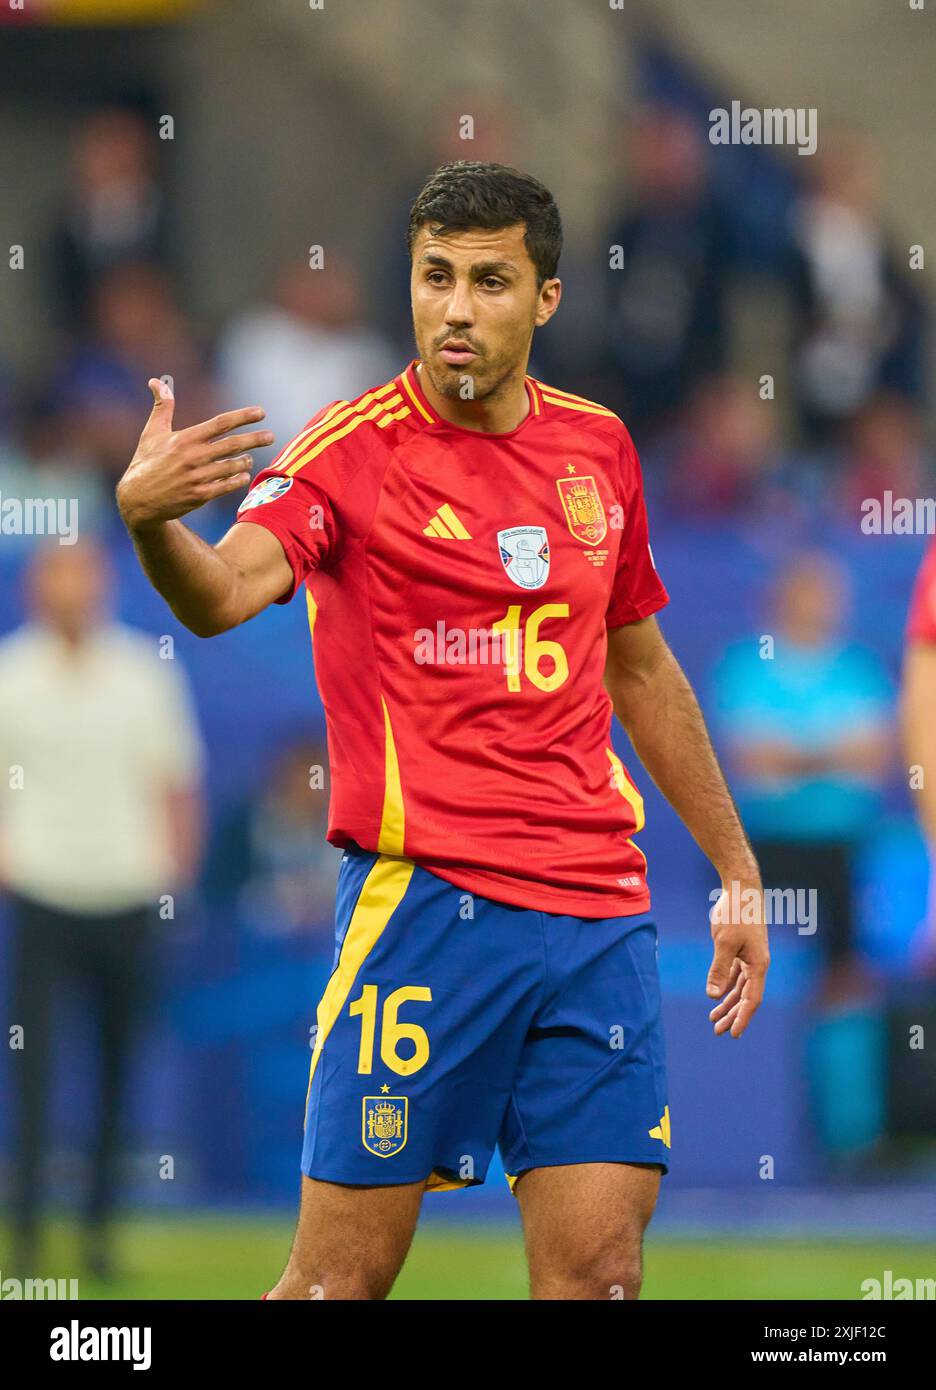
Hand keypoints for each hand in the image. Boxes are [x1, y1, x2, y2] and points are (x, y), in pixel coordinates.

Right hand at [116, 378, 274, 531]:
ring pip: (232, 466)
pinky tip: (243, 475)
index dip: (243, 417)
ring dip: (245, 461)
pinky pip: (226, 486)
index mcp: (185, 439)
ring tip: (251, 458)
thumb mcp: (152, 432)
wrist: (137, 499)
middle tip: (270, 436)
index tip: (261, 413)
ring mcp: (197, 477)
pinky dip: (237, 479)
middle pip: (233, 444)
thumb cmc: (146, 463)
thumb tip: (156, 381)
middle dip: (255, 439)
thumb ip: (162, 407)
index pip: (221, 423)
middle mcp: (193, 457)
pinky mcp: (199, 496)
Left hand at [706, 880, 769, 1037]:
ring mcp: (749, 957)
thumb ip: (719, 969)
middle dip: (733, 1015)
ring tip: (713, 1019)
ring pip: (739, 987)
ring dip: (728, 1002)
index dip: (743, 1017)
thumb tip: (712, 995)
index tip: (734, 1034)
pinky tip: (716, 996)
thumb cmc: (736, 914)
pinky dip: (726, 986)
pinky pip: (734, 974)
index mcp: (759, 964)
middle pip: (746, 997)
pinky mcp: (740, 949)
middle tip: (719, 1031)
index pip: (752, 999)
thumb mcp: (724, 942)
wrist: (741, 889)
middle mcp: (757, 964)